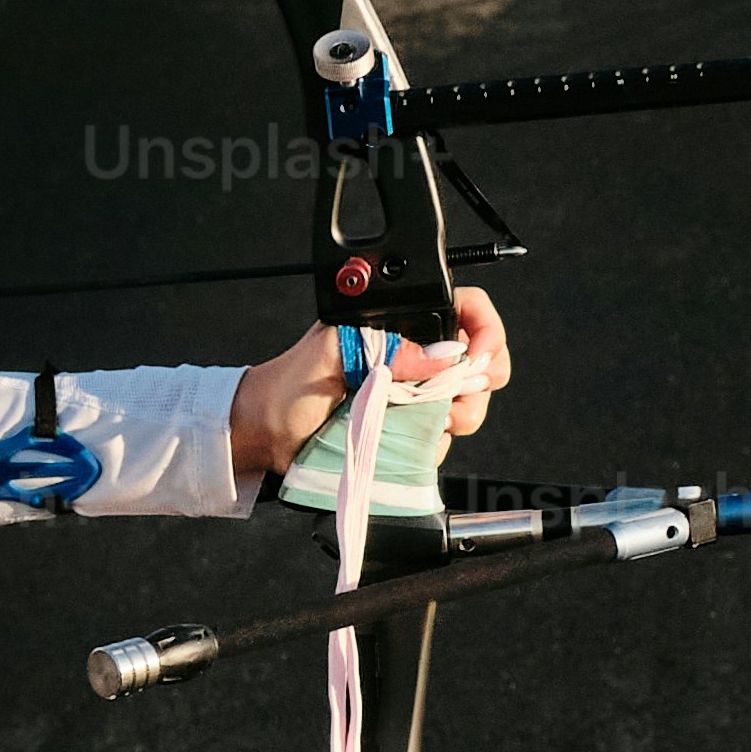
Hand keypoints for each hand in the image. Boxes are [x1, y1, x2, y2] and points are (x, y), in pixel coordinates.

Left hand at [230, 287, 512, 486]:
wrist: (267, 434)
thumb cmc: (287, 385)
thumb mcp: (335, 352)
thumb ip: (386, 345)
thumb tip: (441, 355)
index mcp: (398, 322)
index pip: (465, 309)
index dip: (484, 330)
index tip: (475, 361)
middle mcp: (413, 354)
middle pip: (479, 359)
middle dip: (478, 381)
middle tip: (454, 398)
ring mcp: (414, 393)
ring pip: (469, 401)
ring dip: (460, 415)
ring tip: (429, 422)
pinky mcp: (409, 429)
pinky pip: (445, 437)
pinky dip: (437, 442)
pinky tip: (411, 440)